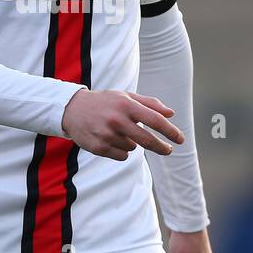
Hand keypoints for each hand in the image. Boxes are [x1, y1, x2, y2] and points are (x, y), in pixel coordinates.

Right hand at [60, 89, 183, 160]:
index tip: (180, 139)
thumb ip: (149, 104)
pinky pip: (122, 155)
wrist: (72, 110)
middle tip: (168, 150)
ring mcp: (107, 134)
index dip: (170, 131)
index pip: (154, 120)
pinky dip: (121, 150)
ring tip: (117, 132)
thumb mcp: (125, 97)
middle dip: (162, 147)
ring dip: (132, 142)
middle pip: (148, 140)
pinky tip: (110, 140)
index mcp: (126, 104)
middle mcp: (117, 119)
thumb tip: (171, 114)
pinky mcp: (99, 147)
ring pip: (133, 147)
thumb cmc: (104, 102)